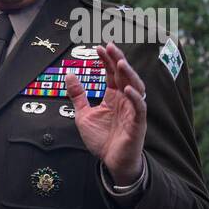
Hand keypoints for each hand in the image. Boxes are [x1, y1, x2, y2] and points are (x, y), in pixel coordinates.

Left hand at [64, 41, 146, 184]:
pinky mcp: (138, 123)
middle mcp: (125, 100)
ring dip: (128, 75)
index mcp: (113, 96)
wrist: (110, 161)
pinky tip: (128, 89)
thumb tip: (69, 75)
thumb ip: (78, 95)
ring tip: (120, 63)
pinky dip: (135, 98)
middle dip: (118, 60)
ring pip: (136, 87)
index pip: (112, 74)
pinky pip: (139, 108)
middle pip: (124, 76)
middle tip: (110, 47)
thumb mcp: (83, 114)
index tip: (98, 47)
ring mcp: (133, 110)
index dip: (107, 60)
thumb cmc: (101, 138)